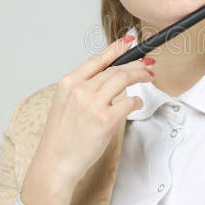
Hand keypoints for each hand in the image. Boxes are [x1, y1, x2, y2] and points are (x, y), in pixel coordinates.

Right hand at [29, 35, 154, 188]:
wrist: (55, 162)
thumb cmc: (61, 137)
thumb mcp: (65, 104)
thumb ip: (83, 89)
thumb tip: (108, 78)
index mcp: (68, 83)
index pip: (96, 60)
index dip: (115, 48)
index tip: (128, 41)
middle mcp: (80, 90)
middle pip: (114, 69)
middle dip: (135, 65)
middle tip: (147, 65)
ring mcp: (92, 104)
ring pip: (123, 80)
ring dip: (140, 76)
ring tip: (149, 76)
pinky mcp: (105, 120)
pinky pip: (129, 103)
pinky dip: (137, 101)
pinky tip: (137, 104)